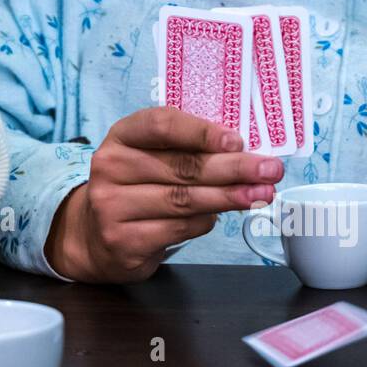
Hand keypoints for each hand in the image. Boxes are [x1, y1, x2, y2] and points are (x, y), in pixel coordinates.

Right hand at [44, 106, 283, 282]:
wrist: (95, 236)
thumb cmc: (136, 188)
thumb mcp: (150, 157)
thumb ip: (186, 149)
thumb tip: (244, 152)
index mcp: (121, 136)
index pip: (162, 125)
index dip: (202, 132)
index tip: (237, 140)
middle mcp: (110, 167)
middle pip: (182, 166)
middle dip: (233, 168)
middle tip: (270, 170)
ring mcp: (112, 206)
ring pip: (184, 200)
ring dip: (229, 197)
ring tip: (261, 194)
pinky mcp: (123, 241)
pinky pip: (178, 229)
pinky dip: (206, 222)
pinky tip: (221, 216)